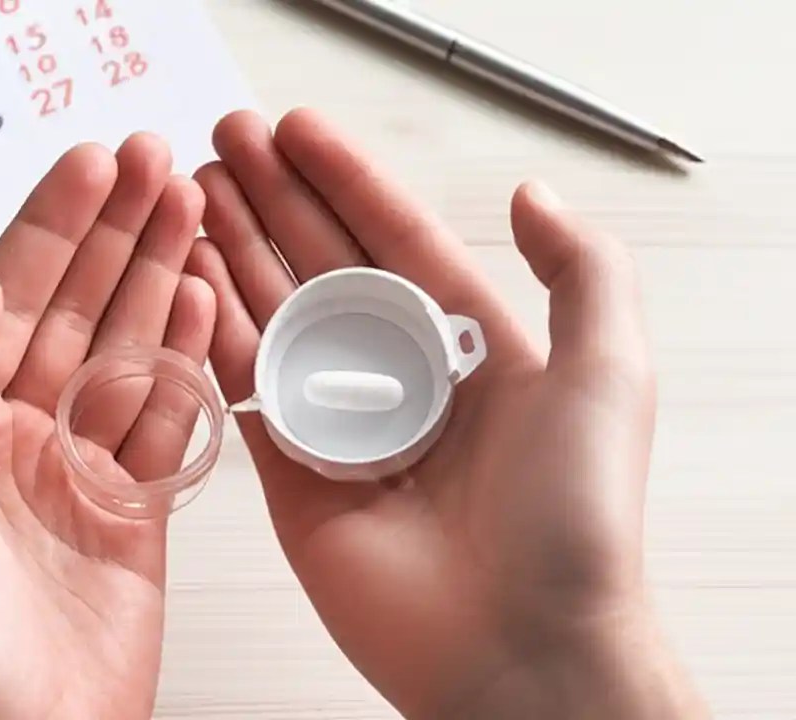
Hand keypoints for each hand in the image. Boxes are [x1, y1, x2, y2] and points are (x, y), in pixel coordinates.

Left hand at [0, 135, 212, 719]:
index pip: (6, 297)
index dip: (49, 225)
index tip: (90, 164)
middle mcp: (14, 437)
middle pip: (75, 309)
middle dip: (116, 233)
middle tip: (156, 165)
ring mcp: (79, 471)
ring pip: (127, 352)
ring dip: (159, 279)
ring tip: (190, 211)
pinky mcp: (136, 512)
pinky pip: (167, 417)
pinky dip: (188, 359)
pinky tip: (202, 305)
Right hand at [188, 109, 707, 718]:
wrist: (517, 649)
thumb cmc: (573, 520)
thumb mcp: (607, 372)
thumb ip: (581, 272)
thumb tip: (531, 195)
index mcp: (471, 346)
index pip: (395, 239)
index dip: (344, 180)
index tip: (294, 131)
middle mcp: (402, 378)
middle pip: (323, 268)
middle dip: (273, 203)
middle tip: (224, 146)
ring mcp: (343, 426)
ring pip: (276, 320)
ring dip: (233, 255)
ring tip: (191, 197)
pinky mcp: (296, 477)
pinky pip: (248, 393)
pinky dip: (214, 337)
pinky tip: (188, 283)